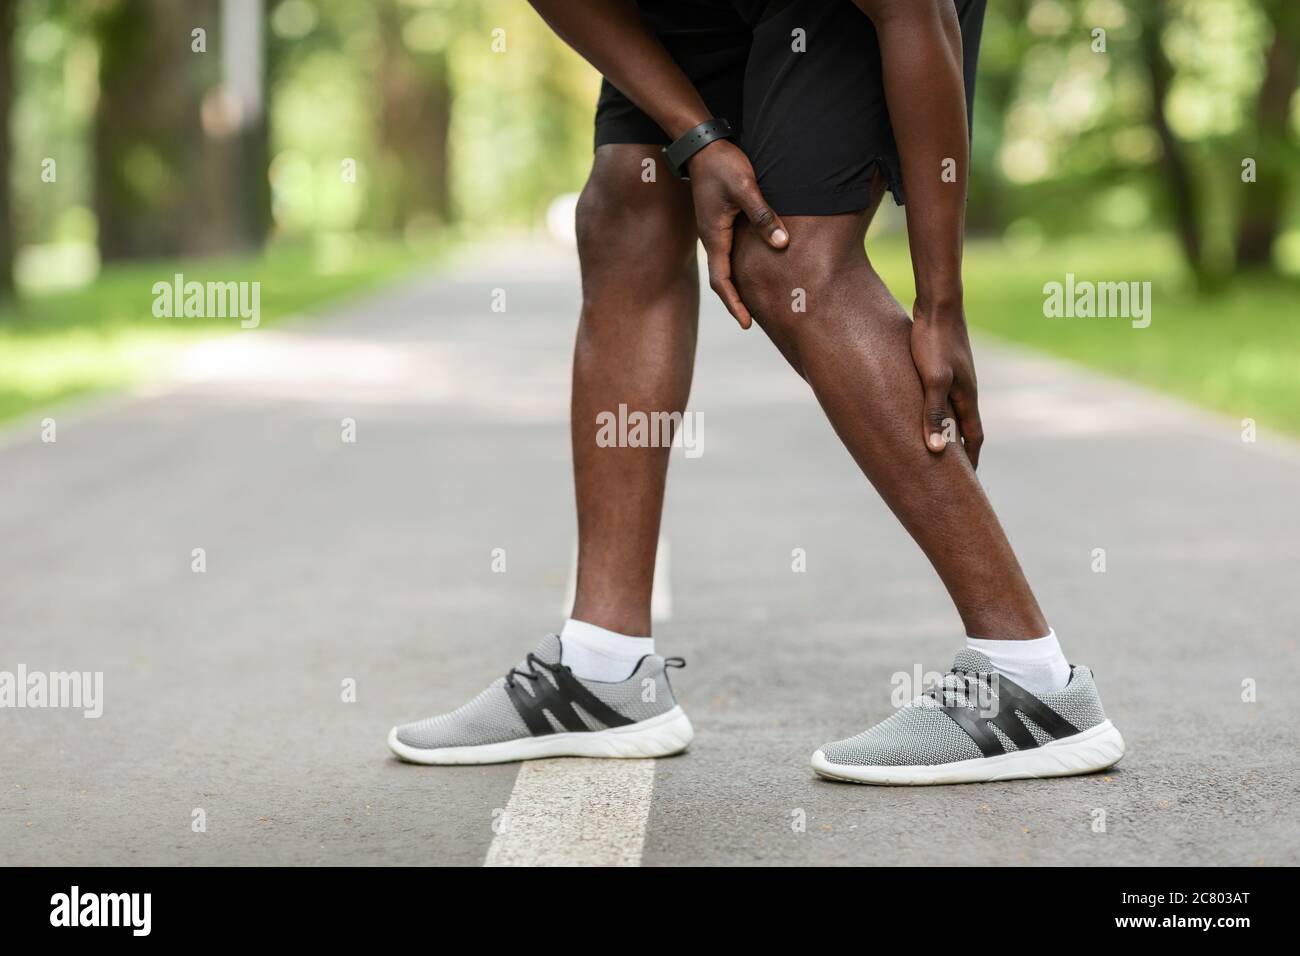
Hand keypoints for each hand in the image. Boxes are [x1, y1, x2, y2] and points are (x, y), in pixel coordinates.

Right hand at [685, 139, 788, 327]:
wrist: (702, 145)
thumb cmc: (723, 165)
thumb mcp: (746, 188)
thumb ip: (764, 217)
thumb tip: (783, 245)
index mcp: (715, 237)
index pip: (722, 281)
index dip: (735, 304)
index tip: (747, 324)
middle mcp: (712, 238)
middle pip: (722, 280)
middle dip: (735, 302)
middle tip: (751, 322)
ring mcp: (715, 230)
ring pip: (725, 267)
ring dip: (736, 287)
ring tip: (753, 302)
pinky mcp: (720, 221)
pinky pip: (728, 253)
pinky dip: (737, 268)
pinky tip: (751, 269)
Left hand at [910, 305, 983, 468]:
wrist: (938, 304)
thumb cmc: (934, 341)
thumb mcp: (932, 380)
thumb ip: (933, 414)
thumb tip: (937, 451)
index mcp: (966, 397)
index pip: (973, 438)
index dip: (970, 461)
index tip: (967, 483)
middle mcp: (966, 389)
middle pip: (965, 427)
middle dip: (960, 451)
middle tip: (952, 473)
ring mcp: (956, 376)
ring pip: (954, 411)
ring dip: (948, 431)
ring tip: (936, 447)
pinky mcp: (944, 365)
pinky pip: (942, 396)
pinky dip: (937, 411)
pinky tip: (922, 411)